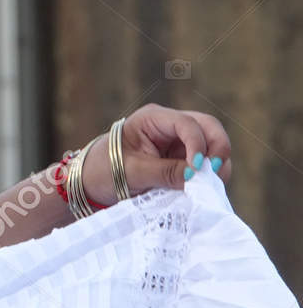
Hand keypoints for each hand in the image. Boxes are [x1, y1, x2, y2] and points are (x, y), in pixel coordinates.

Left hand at [80, 103, 232, 206]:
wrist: (90, 183)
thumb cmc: (103, 171)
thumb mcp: (131, 172)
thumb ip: (164, 173)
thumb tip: (197, 176)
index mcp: (152, 118)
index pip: (186, 123)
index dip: (198, 144)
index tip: (197, 169)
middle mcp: (169, 125)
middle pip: (209, 128)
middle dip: (217, 149)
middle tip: (214, 175)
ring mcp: (178, 142)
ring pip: (212, 145)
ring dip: (215, 165)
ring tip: (206, 187)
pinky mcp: (183, 159)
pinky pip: (205, 163)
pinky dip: (209, 175)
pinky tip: (201, 189)